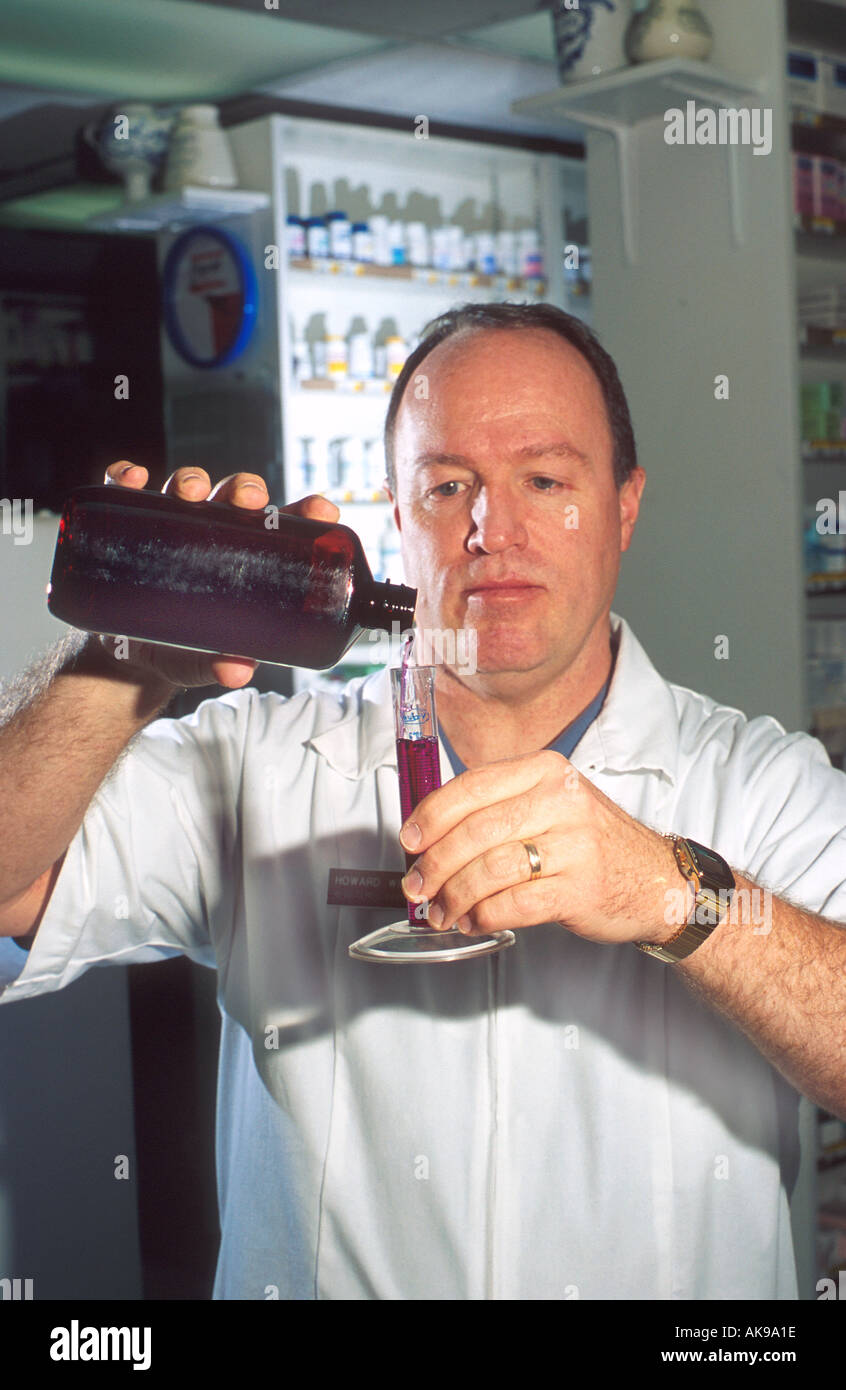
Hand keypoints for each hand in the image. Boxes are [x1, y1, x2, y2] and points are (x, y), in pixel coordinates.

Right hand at [97, 462, 339, 688]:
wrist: (131, 657)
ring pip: (187, 487)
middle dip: (244, 488)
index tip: (321, 511)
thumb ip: (222, 663)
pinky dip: (127, 475)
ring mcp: (171, 525)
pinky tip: (133, 479)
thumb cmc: (184, 650)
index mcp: (248, 556)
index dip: (305, 510)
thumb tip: (235, 671)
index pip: (283, 523)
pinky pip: (126, 490)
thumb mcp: (204, 661)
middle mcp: (213, 532)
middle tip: (247, 501)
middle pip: (235, 496)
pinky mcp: (130, 525)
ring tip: (192, 493)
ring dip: (192, 480)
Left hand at [398, 750, 679, 944]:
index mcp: (545, 771)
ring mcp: (574, 846)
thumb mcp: (552, 804)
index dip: (432, 816)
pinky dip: (484, 917)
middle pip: (475, 832)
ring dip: (455, 896)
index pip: (472, 787)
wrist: (658, 880)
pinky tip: (473, 921)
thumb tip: (430, 835)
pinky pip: (514, 904)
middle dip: (435, 864)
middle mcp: (560, 801)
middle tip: (417, 885)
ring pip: (490, 870)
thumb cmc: (593, 843)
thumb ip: (499, 810)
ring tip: (442, 911)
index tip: (409, 840)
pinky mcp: (579, 889)